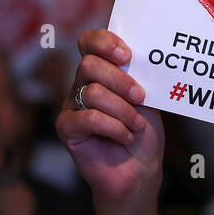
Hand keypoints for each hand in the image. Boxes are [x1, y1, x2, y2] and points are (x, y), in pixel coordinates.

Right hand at [55, 29, 163, 207]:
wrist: (140, 172)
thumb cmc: (144, 135)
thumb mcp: (147, 98)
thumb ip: (137, 75)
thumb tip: (137, 55)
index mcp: (101, 72)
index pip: (88, 42)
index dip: (104, 42)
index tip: (128, 56)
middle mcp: (82, 85)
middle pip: (90, 65)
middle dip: (121, 81)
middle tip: (140, 98)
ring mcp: (72, 106)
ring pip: (93, 93)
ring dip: (123, 111)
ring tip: (135, 126)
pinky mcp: (66, 129)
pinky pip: (88, 118)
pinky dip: (114, 128)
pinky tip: (125, 137)